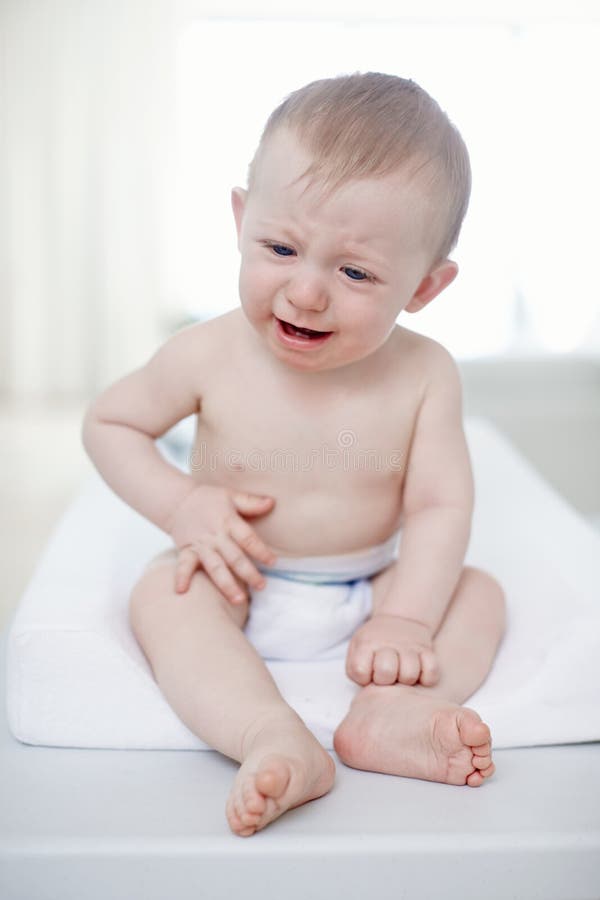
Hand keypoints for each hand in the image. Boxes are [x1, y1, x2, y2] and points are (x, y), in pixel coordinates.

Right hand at [167, 484, 276, 601]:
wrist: (178, 500)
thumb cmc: (209, 498)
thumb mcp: (231, 495)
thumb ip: (251, 502)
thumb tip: (272, 503)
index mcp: (228, 521)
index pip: (248, 538)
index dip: (261, 551)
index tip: (272, 562)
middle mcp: (215, 536)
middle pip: (234, 557)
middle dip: (248, 573)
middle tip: (261, 586)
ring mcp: (200, 545)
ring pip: (215, 567)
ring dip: (226, 584)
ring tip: (238, 600)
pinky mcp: (187, 550)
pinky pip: (183, 565)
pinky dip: (182, 577)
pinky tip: (182, 591)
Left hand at [345, 614, 439, 686]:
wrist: (398, 622)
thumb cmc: (374, 645)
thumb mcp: (357, 651)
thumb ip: (357, 670)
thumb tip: (368, 688)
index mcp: (366, 644)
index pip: (360, 671)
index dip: (365, 677)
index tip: (369, 673)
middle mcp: (387, 643)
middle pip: (386, 671)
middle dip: (386, 679)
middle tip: (388, 676)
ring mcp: (409, 646)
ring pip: (409, 674)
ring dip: (406, 679)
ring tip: (402, 674)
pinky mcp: (427, 651)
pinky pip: (432, 671)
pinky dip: (427, 678)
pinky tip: (419, 674)